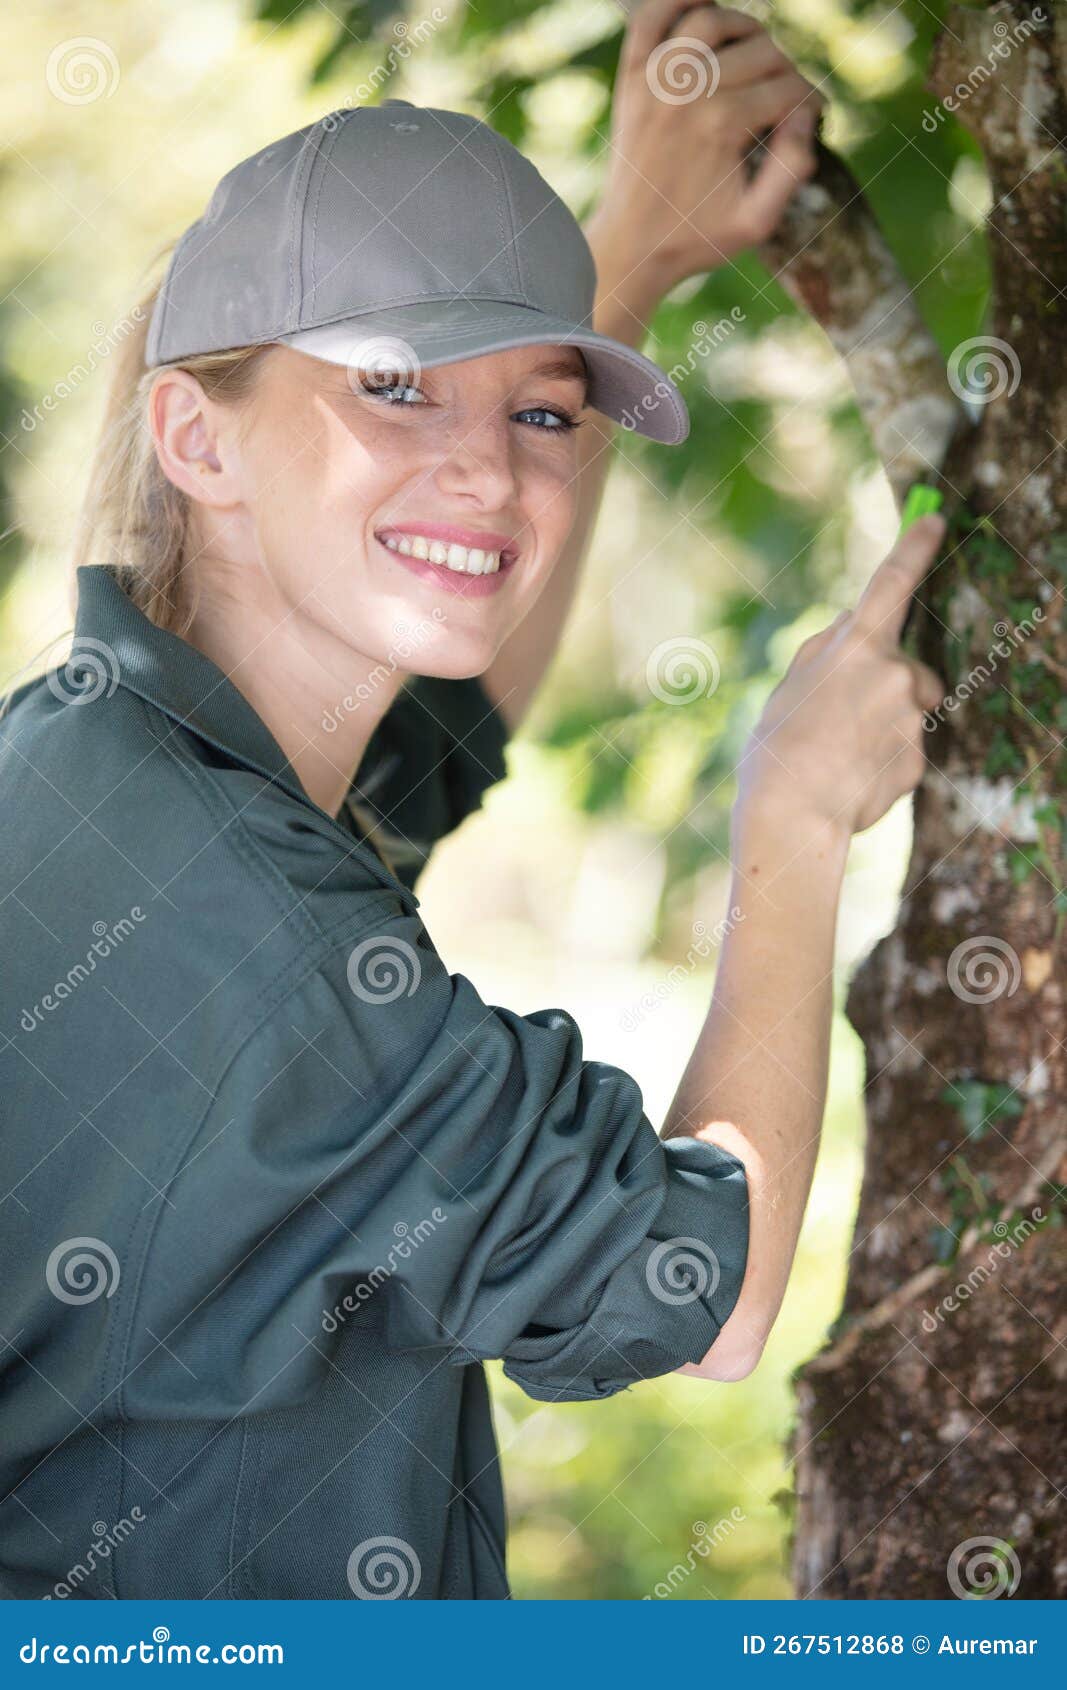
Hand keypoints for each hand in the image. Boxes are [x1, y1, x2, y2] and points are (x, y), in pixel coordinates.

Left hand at [590, 0, 822, 297]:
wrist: (632, 246)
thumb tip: (804, 119)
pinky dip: (677, 1)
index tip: (812, 120)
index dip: (810, 102)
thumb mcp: (756, 222)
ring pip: (712, 19)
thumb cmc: (697, 237)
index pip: (788, 88)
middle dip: (785, 70)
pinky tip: (704, 9)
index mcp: (722, 125)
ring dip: (744, 28)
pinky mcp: (631, 78)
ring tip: (756, 54)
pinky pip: (650, 17)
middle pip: (759, 50)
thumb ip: (791, 171)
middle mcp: (687, 92)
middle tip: (786, 97)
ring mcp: (655, 80)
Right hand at [735, 516, 947, 840]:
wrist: (793, 817)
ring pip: (904, 710)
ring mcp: (912, 718)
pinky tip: (849, 778)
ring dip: (880, 724)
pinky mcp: (918, 760)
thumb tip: (856, 621)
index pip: (892, 582)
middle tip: (832, 717)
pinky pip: (903, 751)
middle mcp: (895, 674)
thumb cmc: (779, 751)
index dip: (914, 546)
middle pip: (901, 665)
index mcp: (857, 646)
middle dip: (880, 683)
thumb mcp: (791, 684)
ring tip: (837, 754)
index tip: (935, 519)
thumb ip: (828, 646)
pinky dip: (880, 761)